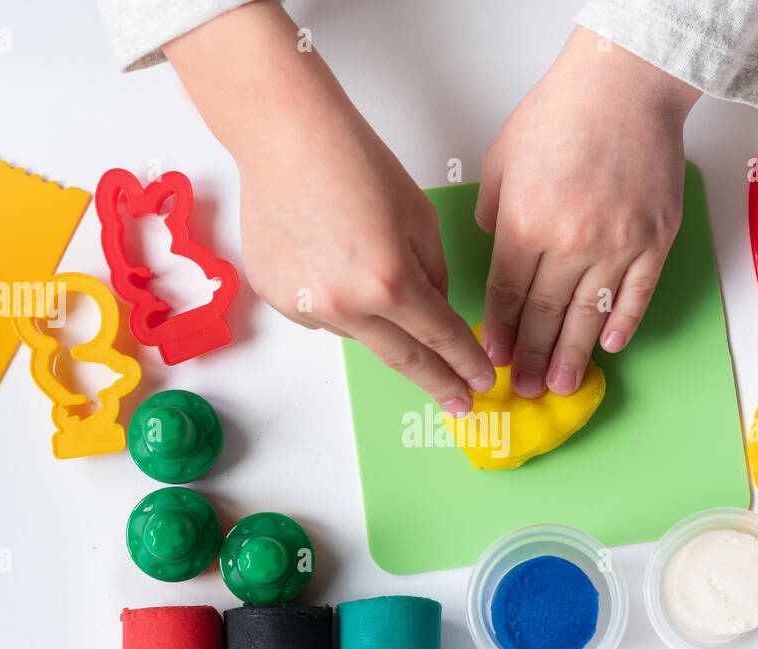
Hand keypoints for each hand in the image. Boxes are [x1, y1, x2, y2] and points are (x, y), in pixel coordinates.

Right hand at [166, 1, 493, 413]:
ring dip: (377, 320)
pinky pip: (322, 316)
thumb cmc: (354, 161)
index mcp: (389, 282)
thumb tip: (434, 310)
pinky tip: (334, 262)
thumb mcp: (418, 217)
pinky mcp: (277, 300)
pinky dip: (339, 301)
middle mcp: (345, 306)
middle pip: (402, 358)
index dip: (465, 362)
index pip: (440, 337)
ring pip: (359, 333)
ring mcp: (305, 307)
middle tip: (459, 401)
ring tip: (367, 270)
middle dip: (437, 382)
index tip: (480, 382)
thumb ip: (433, 274)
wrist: (284, 138)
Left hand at [476, 27, 700, 397]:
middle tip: (524, 388)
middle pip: (545, 314)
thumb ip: (495, 211)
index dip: (499, 330)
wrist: (625, 84)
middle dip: (531, 356)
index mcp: (525, 224)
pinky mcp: (654, 240)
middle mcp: (570, 243)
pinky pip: (636, 295)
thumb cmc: (561, 112)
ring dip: (573, 355)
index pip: (506, 294)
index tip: (492, 357)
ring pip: (590, 315)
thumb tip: (497, 244)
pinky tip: (609, 348)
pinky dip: (623, 324)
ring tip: (562, 386)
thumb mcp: (503, 159)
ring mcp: (617, 245)